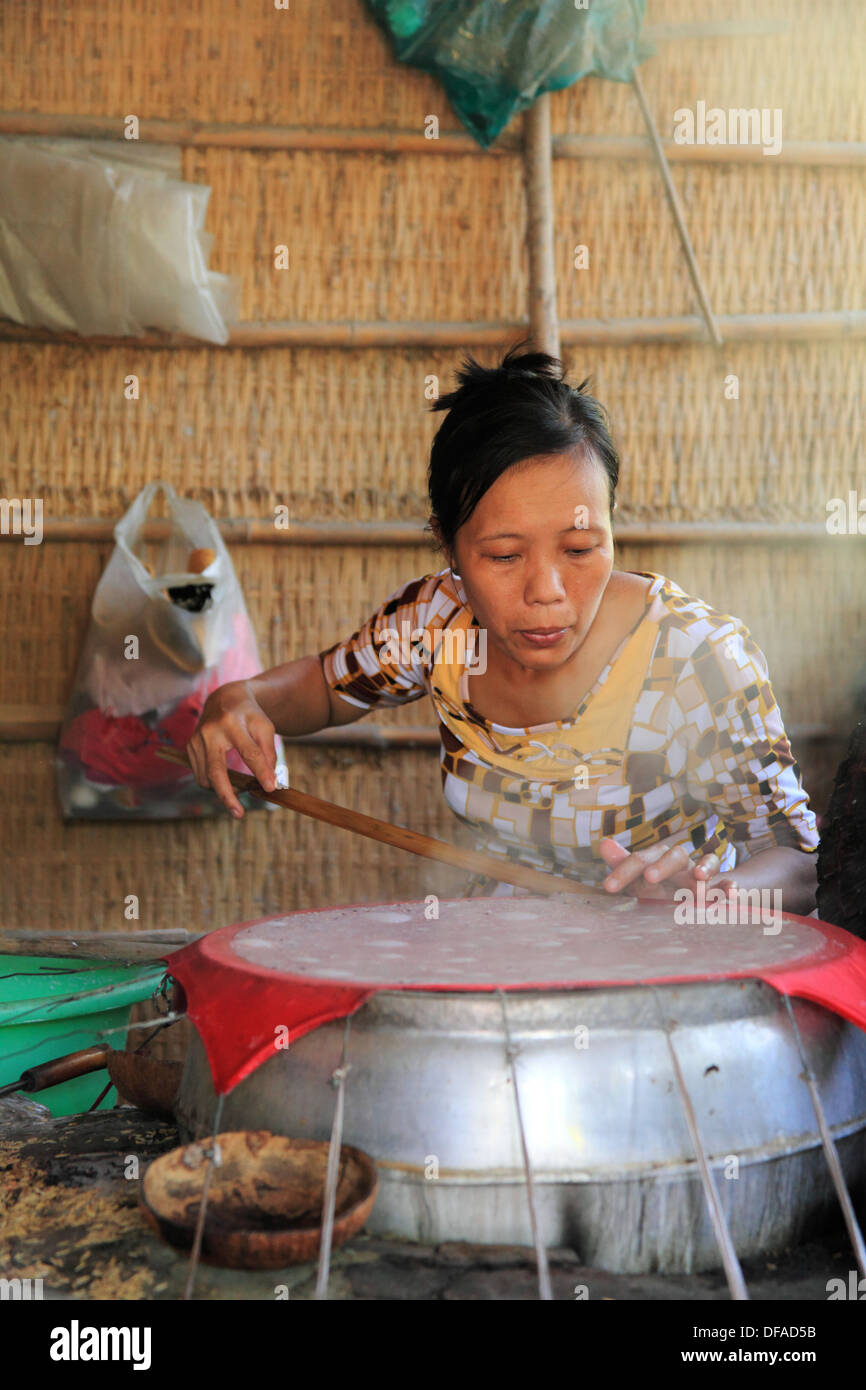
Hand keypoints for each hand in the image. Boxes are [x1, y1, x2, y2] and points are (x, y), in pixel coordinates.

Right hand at [185, 680, 276, 817]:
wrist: (224, 700)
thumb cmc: (249, 716)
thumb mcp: (264, 727)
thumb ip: (268, 753)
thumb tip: (270, 781)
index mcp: (233, 724)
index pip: (249, 752)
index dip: (261, 772)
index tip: (270, 788)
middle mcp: (210, 732)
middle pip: (217, 771)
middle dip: (227, 795)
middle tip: (239, 814)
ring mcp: (196, 740)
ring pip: (207, 777)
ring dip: (222, 790)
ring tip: (238, 793)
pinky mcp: (190, 747)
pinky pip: (201, 775)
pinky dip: (213, 784)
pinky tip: (225, 782)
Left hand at [598, 836, 738, 901]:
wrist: (700, 897)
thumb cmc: (663, 888)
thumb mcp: (641, 880)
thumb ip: (623, 864)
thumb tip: (603, 843)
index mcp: (658, 861)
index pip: (640, 859)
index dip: (624, 871)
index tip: (608, 887)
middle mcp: (682, 864)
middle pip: (674, 855)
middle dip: (662, 866)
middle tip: (650, 878)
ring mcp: (703, 875)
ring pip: (708, 863)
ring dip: (704, 867)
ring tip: (699, 877)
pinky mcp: (722, 888)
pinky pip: (729, 883)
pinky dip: (731, 887)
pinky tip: (732, 893)